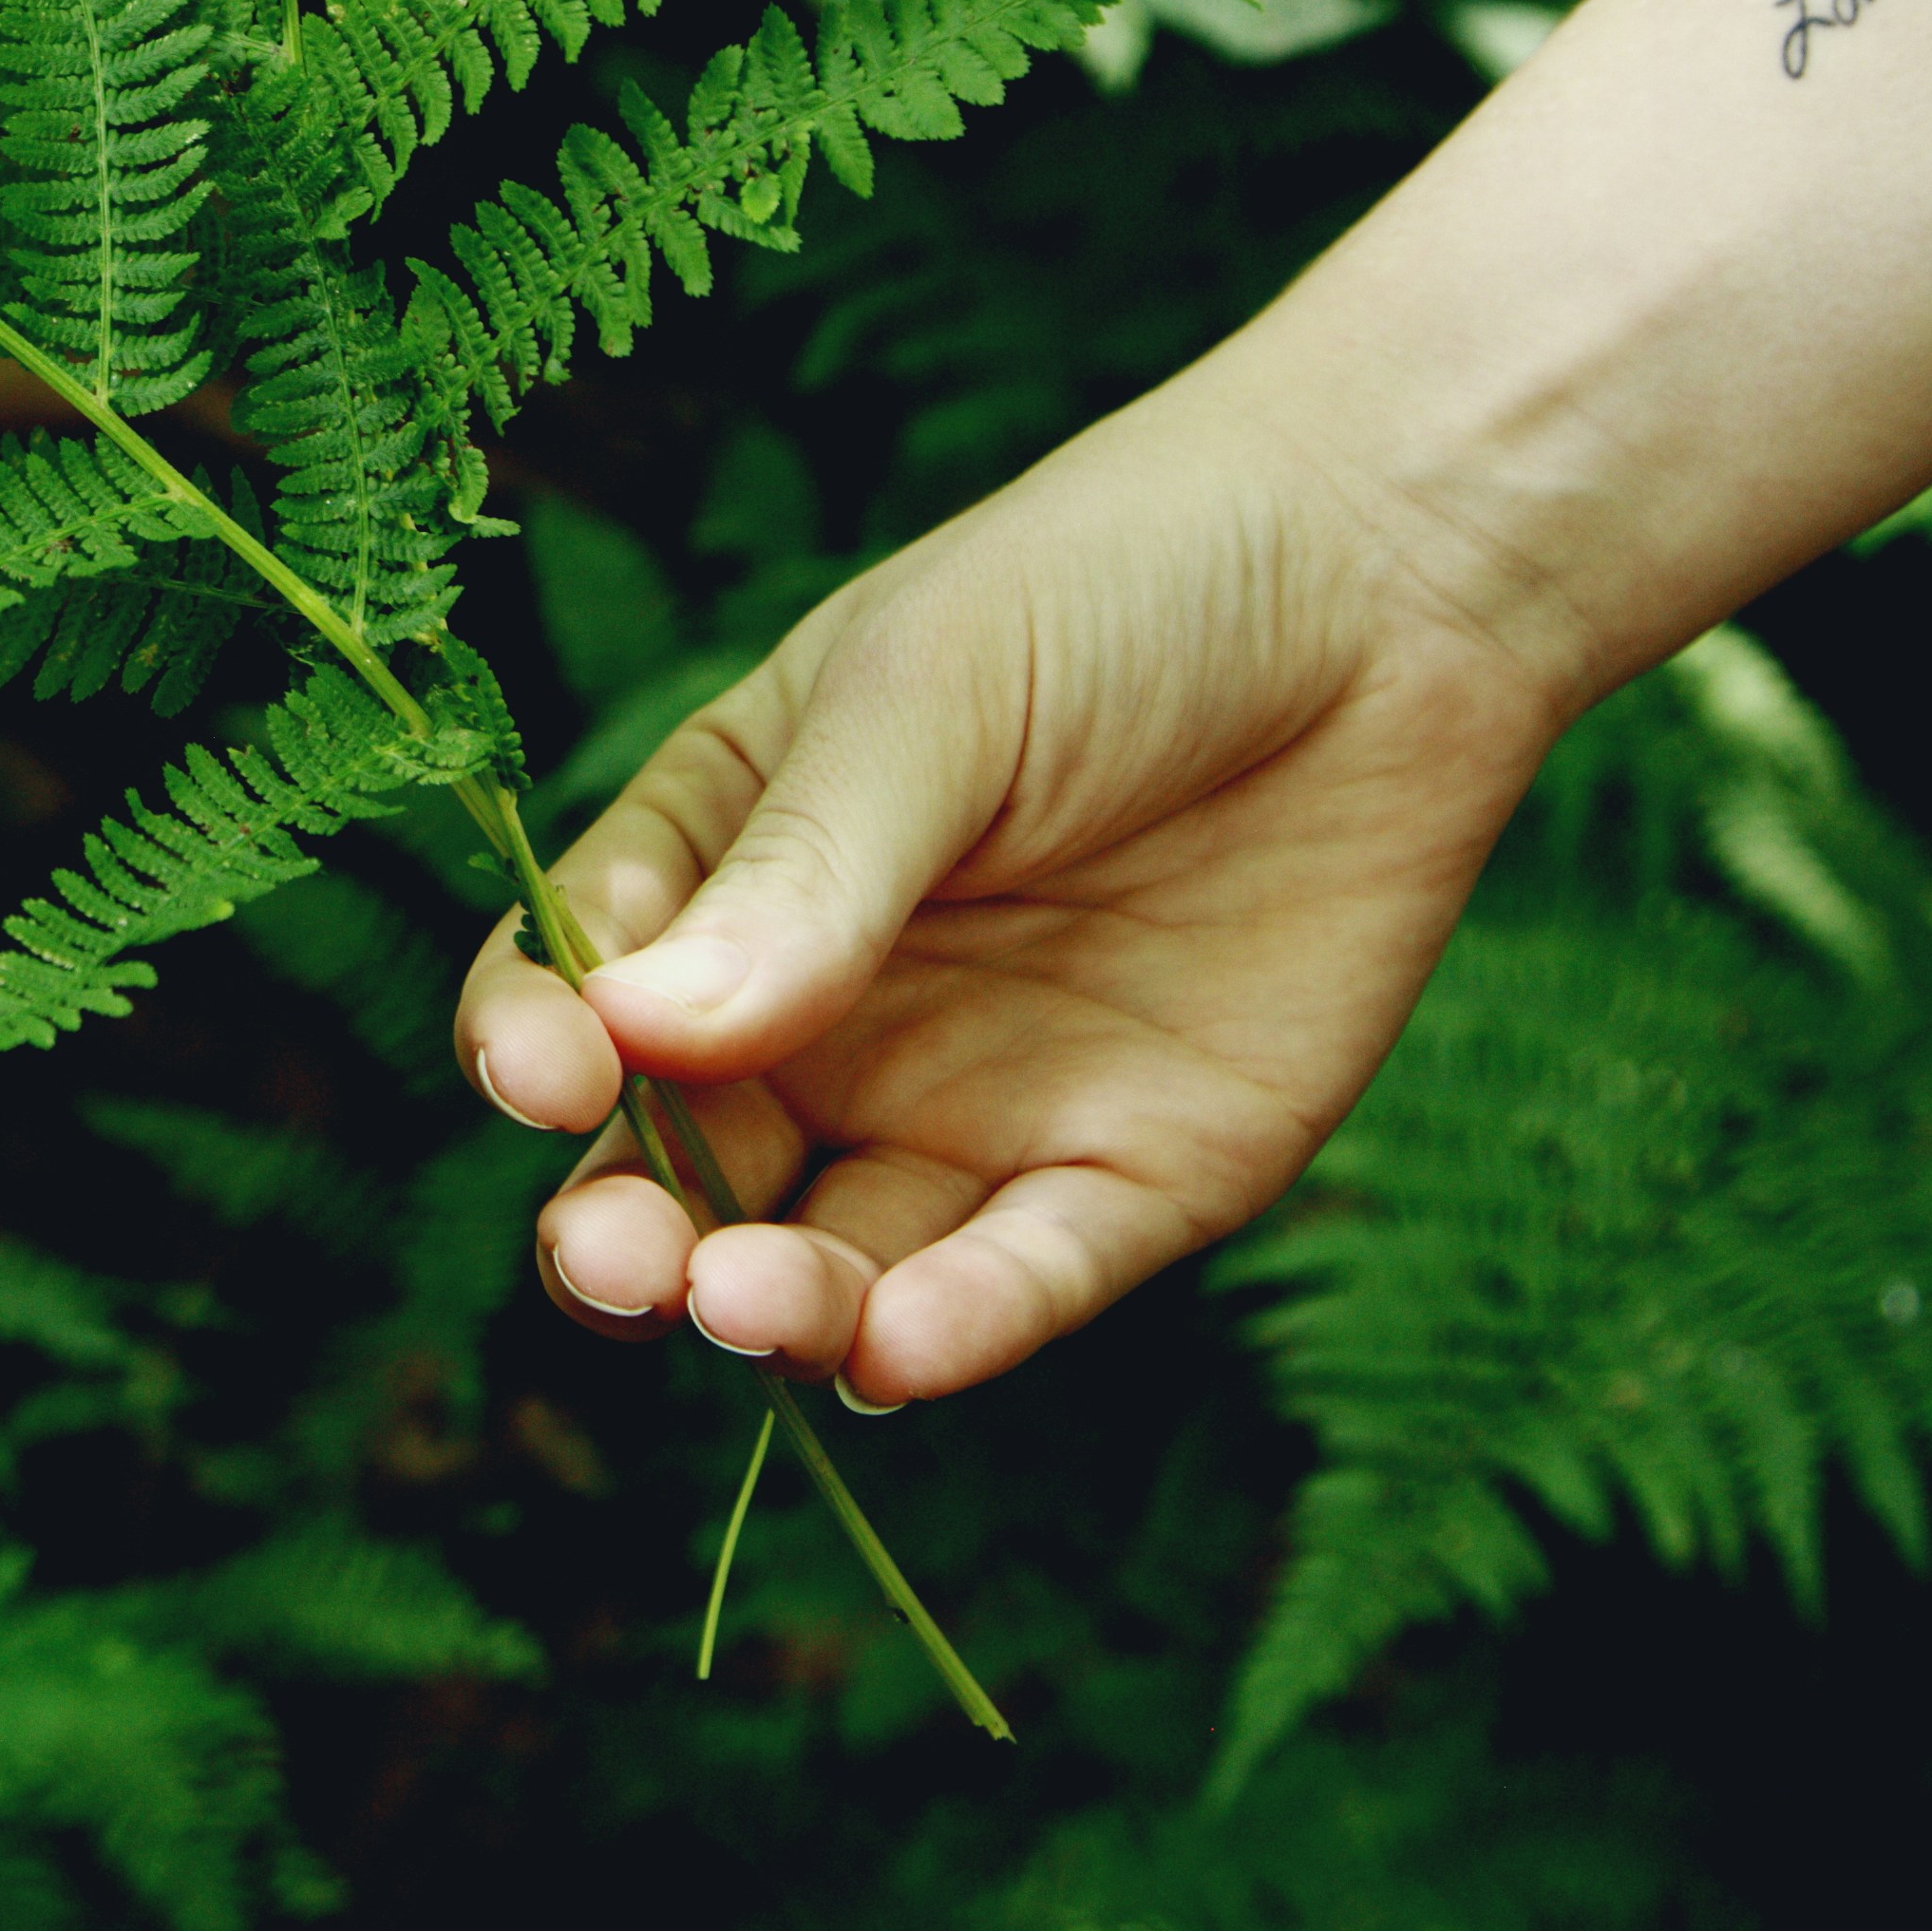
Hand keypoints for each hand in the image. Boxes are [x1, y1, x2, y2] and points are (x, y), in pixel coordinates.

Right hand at [449, 366, 1577, 1405]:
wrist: (1395, 589)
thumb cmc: (1123, 589)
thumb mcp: (935, 694)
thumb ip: (804, 871)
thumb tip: (637, 1036)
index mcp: (726, 863)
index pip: (578, 985)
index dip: (536, 1045)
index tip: (539, 1075)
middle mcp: (823, 1013)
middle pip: (676, 1167)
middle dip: (623, 1231)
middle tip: (614, 1260)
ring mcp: (971, 1105)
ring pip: (827, 1261)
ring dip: (772, 1308)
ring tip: (745, 1302)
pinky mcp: (1129, 1175)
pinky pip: (1018, 1280)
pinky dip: (955, 1331)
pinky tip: (906, 1342)